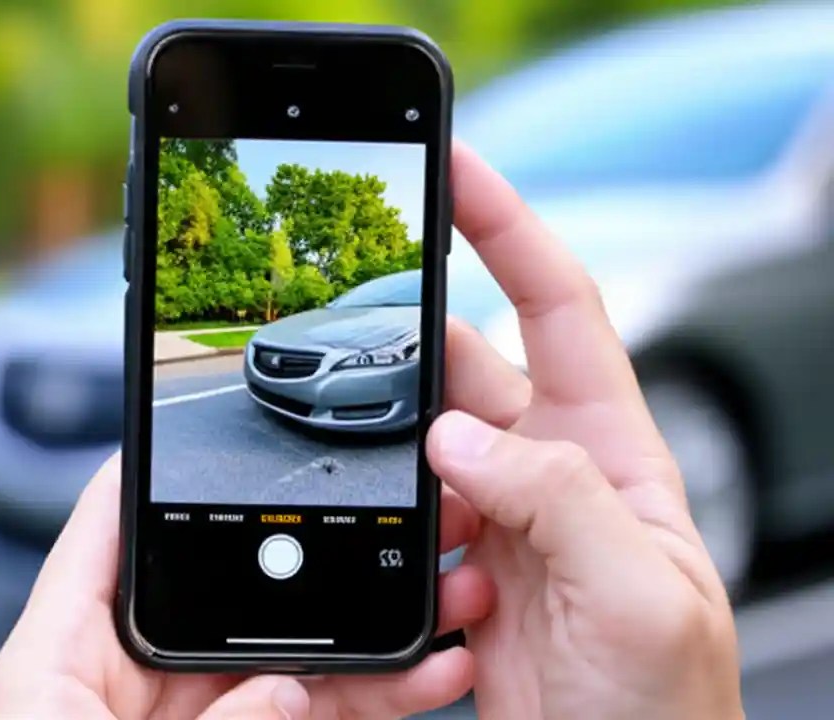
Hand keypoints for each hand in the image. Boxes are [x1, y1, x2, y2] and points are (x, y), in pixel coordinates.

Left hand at [0, 453, 494, 719]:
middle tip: (379, 526)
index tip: (206, 426)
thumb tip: (277, 694)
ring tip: (435, 596)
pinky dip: (367, 699)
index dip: (149, 472)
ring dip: (362, 632)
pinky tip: (425, 675)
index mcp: (58, 661)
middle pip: (221, 590)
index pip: (104, 534)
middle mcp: (123, 683)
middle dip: (305, 560)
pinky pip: (310, 714)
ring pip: (286, 656)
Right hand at [426, 144, 743, 718]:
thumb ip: (555, 497)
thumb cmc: (668, 707)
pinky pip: (401, 526)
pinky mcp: (456, 575)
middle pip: (463, 369)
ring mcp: (497, 523)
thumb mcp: (636, 593)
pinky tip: (415, 587)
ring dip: (398, 474)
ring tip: (418, 525)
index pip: (557, 306)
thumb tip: (458, 438)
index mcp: (612, 452)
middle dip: (413, 359)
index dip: (507, 228)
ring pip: (417, 449)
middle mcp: (551, 473)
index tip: (454, 171)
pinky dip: (388, 543)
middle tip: (358, 354)